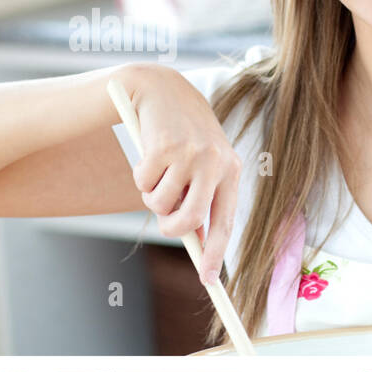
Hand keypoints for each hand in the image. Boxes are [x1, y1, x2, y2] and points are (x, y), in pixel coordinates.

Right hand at [122, 65, 242, 285]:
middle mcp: (216, 163)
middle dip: (171, 228)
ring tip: (159, 175)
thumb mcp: (203, 165)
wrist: (164, 90)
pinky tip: (150, 157)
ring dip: (152, 197)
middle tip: (165, 222)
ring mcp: (190, 154)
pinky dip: (140, 177)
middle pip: (189, 220)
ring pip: (160, 204)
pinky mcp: (162, 146)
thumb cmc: (185, 136)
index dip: (216, 254)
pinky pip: (142, 183)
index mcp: (232, 171)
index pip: (226, 222)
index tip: (209, 281)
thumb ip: (202, 199)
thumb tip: (197, 241)